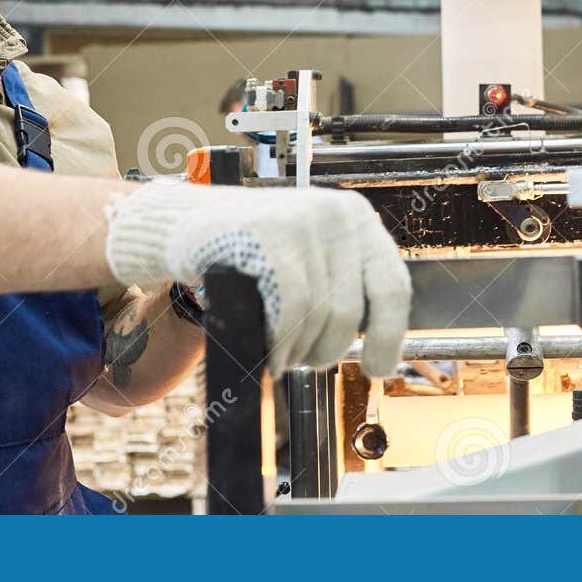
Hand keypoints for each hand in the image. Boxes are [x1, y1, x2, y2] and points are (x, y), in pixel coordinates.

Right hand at [104, 181, 409, 376]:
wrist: (188, 224)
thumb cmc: (253, 251)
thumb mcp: (311, 256)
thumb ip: (343, 286)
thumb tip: (382, 350)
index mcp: (356, 218)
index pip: (392, 287)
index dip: (389, 336)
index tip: (377, 368)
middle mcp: (337, 213)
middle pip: (350, 311)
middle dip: (325, 350)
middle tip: (303, 361)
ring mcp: (303, 220)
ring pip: (318, 315)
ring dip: (297, 350)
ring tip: (280, 352)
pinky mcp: (269, 234)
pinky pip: (289, 308)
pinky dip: (280, 342)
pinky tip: (269, 353)